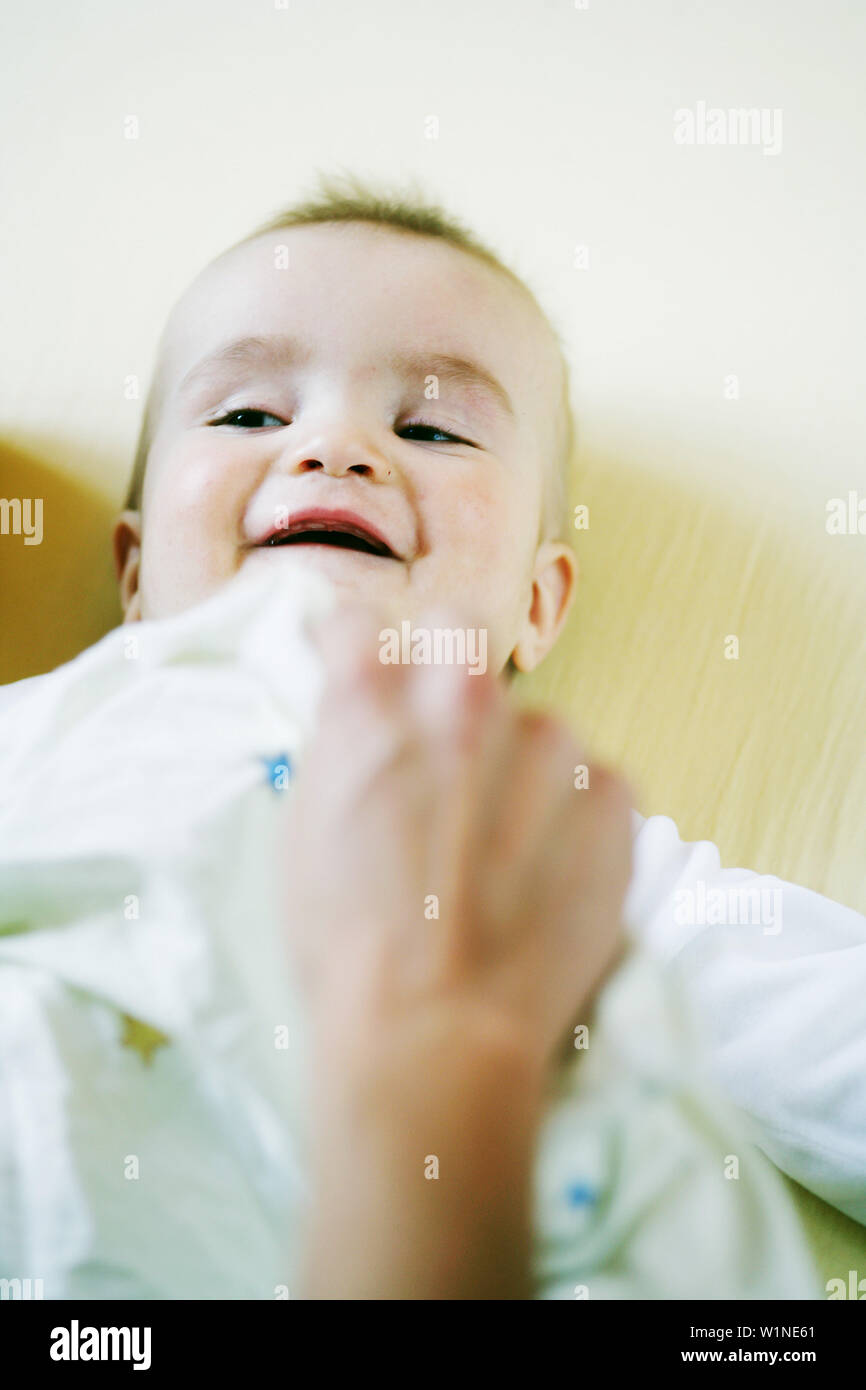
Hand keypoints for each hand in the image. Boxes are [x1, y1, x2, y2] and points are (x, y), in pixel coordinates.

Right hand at [283, 601, 632, 1086]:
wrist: (433, 1034)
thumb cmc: (346, 948)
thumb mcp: (305, 830)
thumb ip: (343, 751)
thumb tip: (363, 720)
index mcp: (371, 703)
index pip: (360, 624)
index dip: (358, 654)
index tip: (366, 678)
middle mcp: (461, 702)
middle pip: (459, 631)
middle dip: (445, 664)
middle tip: (442, 732)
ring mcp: (547, 746)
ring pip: (536, 722)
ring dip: (519, 761)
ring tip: (502, 846)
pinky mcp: (611, 798)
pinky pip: (593, 781)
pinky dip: (574, 814)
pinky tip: (548, 872)